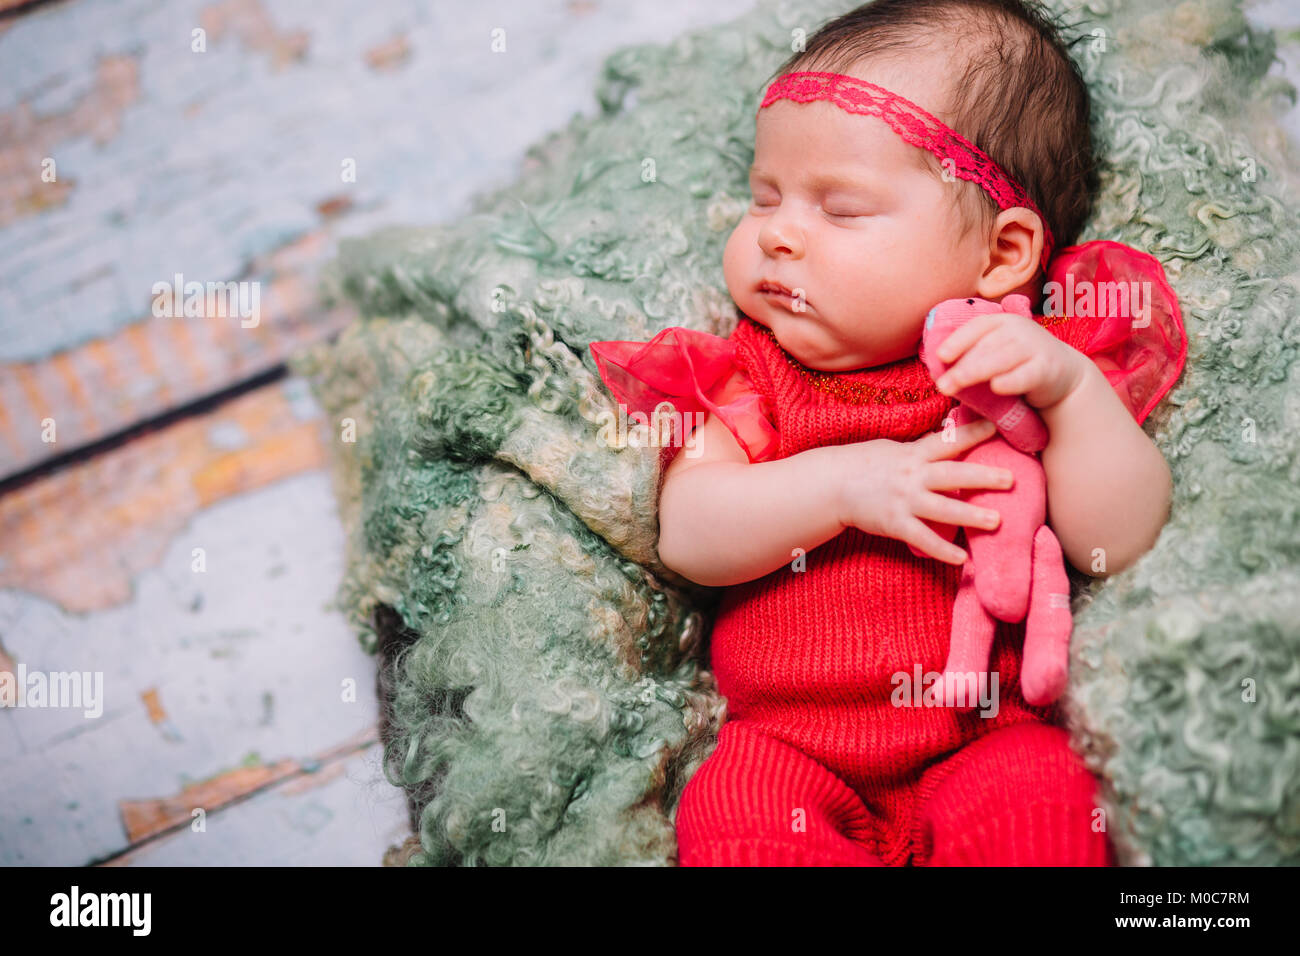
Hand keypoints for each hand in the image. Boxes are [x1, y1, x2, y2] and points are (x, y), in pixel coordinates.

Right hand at [831, 418, 1015, 564]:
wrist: (830, 485)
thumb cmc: (863, 464)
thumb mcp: (893, 450)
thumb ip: (921, 450)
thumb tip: (948, 442)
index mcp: (914, 454)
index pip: (949, 441)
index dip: (974, 432)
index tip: (999, 426)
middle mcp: (913, 476)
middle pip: (954, 474)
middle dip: (983, 476)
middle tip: (1011, 479)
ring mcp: (905, 501)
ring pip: (944, 508)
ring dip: (971, 515)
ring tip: (997, 521)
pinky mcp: (896, 523)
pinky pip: (923, 539)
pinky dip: (943, 550)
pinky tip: (962, 559)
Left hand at [931, 310, 1089, 410]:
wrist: (1063, 374)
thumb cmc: (1017, 363)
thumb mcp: (995, 351)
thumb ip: (972, 353)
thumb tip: (936, 365)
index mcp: (1002, 321)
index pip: (976, 328)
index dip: (957, 340)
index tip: (940, 356)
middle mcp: (1019, 330)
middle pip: (985, 347)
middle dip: (961, 366)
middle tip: (942, 385)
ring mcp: (1035, 347)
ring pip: (1002, 359)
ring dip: (976, 373)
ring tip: (955, 386)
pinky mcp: (1048, 368)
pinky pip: (1026, 375)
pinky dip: (1011, 380)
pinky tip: (996, 387)